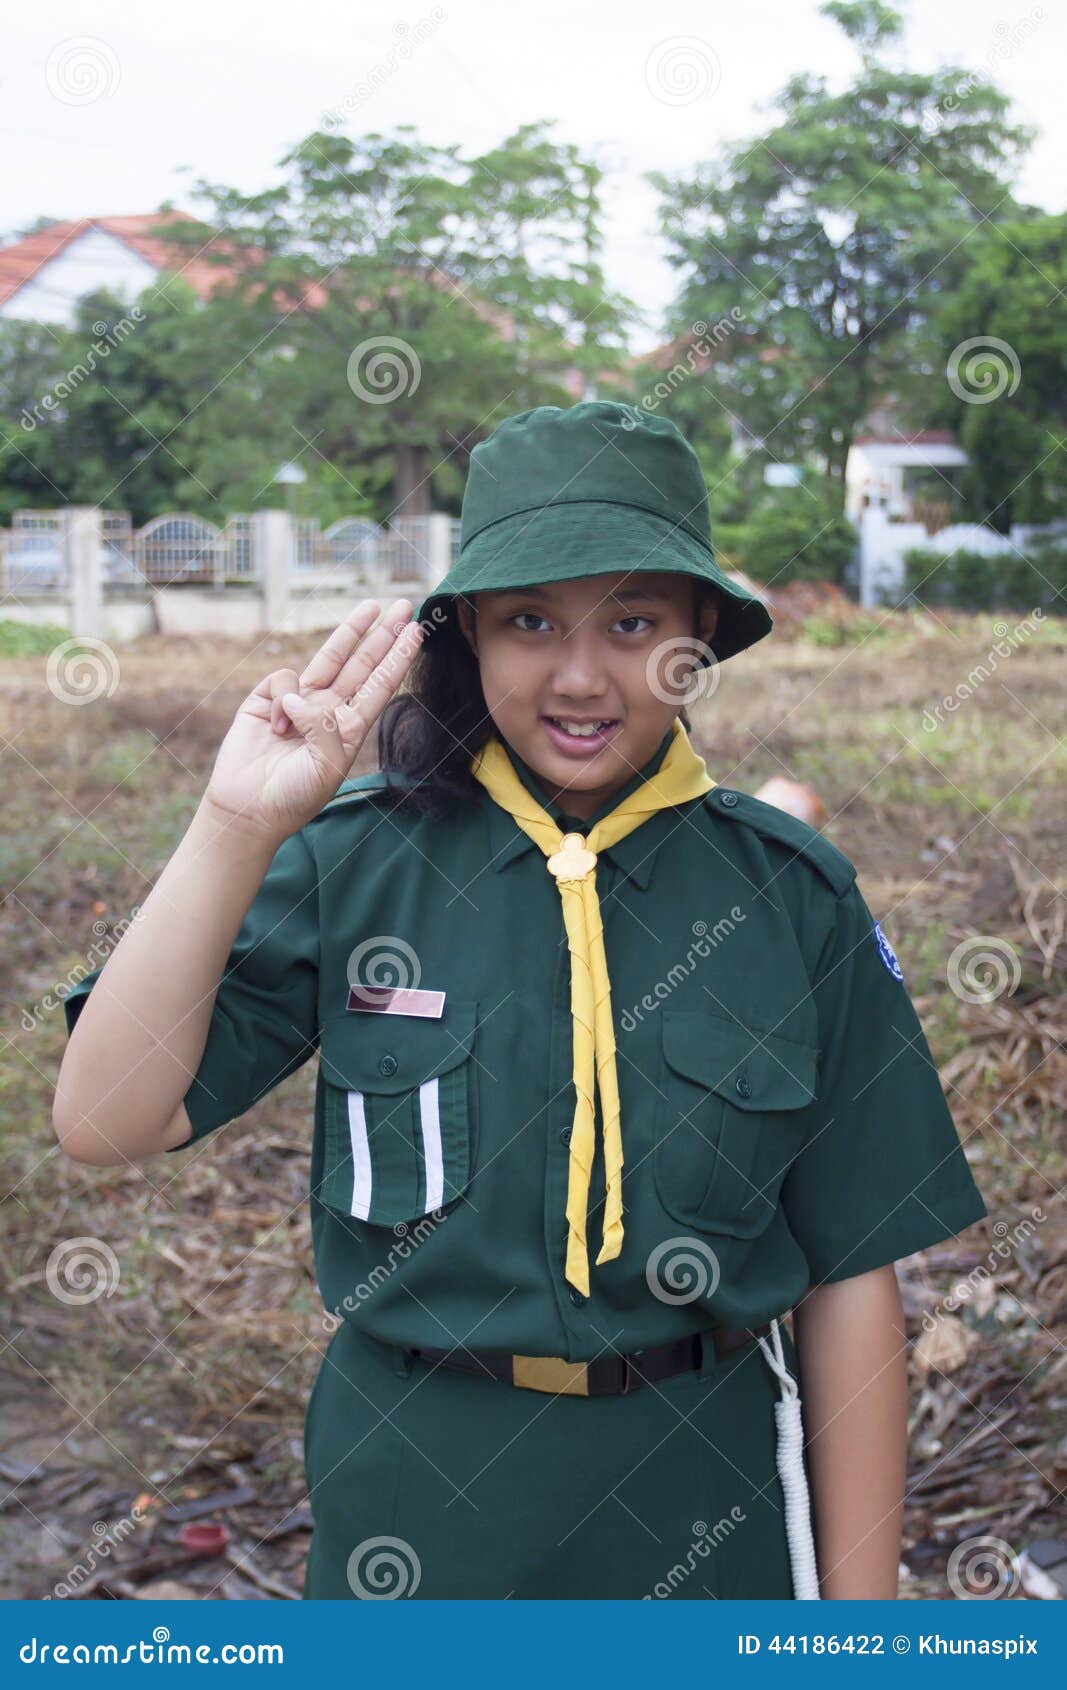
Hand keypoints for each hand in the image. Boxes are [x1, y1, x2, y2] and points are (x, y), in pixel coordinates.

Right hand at [201, 597, 423, 844]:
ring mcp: (298, 703)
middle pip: (361, 665)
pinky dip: (283, 696)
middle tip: (403, 606)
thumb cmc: (293, 796)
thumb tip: (300, 696)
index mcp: (349, 729)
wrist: (248, 809)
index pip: (380, 686)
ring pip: (329, 659)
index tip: (417, 633)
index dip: (398, 658)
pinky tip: (279, 725)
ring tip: (371, 606)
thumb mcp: (325, 767)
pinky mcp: (267, 700)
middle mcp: (327, 711)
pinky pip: (283, 680)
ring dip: (350, 632)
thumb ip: (323, 728)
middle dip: (382, 635)